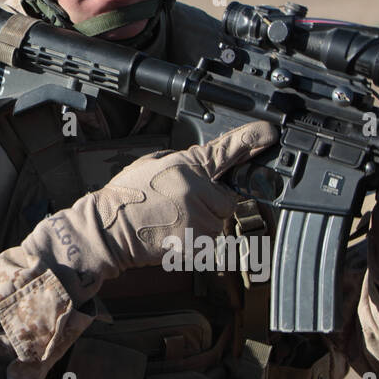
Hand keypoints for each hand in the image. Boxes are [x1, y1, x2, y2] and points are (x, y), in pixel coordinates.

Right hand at [21, 121, 278, 285]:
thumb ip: (185, 164)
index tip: (269, 133)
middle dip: (211, 204)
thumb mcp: (152, 163)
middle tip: (180, 208)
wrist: (109, 229)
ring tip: (173, 224)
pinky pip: (212, 245)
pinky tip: (175, 237)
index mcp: (185, 165)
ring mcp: (197, 218)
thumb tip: (208, 169)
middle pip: (226, 199)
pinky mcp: (197, 244)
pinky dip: (199, 245)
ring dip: (204, 226)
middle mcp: (195, 189)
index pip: (225, 151)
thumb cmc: (128, 197)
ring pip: (220, 224)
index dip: (250, 140)